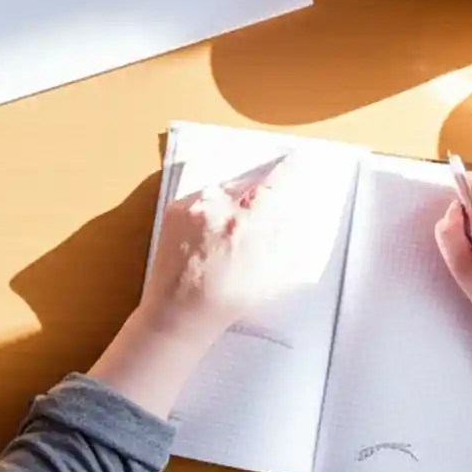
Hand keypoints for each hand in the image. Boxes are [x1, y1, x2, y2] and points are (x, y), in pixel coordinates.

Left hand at [140, 154, 306, 335]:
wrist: (179, 312)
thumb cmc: (231, 299)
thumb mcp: (271, 272)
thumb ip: (282, 234)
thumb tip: (288, 209)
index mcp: (248, 219)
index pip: (274, 181)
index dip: (288, 169)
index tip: (296, 159)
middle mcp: (220, 203)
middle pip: (248, 184)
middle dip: (256, 193)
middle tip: (258, 213)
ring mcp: (195, 204)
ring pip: (223, 190)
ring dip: (232, 200)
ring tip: (230, 229)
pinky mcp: (175, 209)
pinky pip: (201, 198)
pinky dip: (210, 207)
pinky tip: (210, 231)